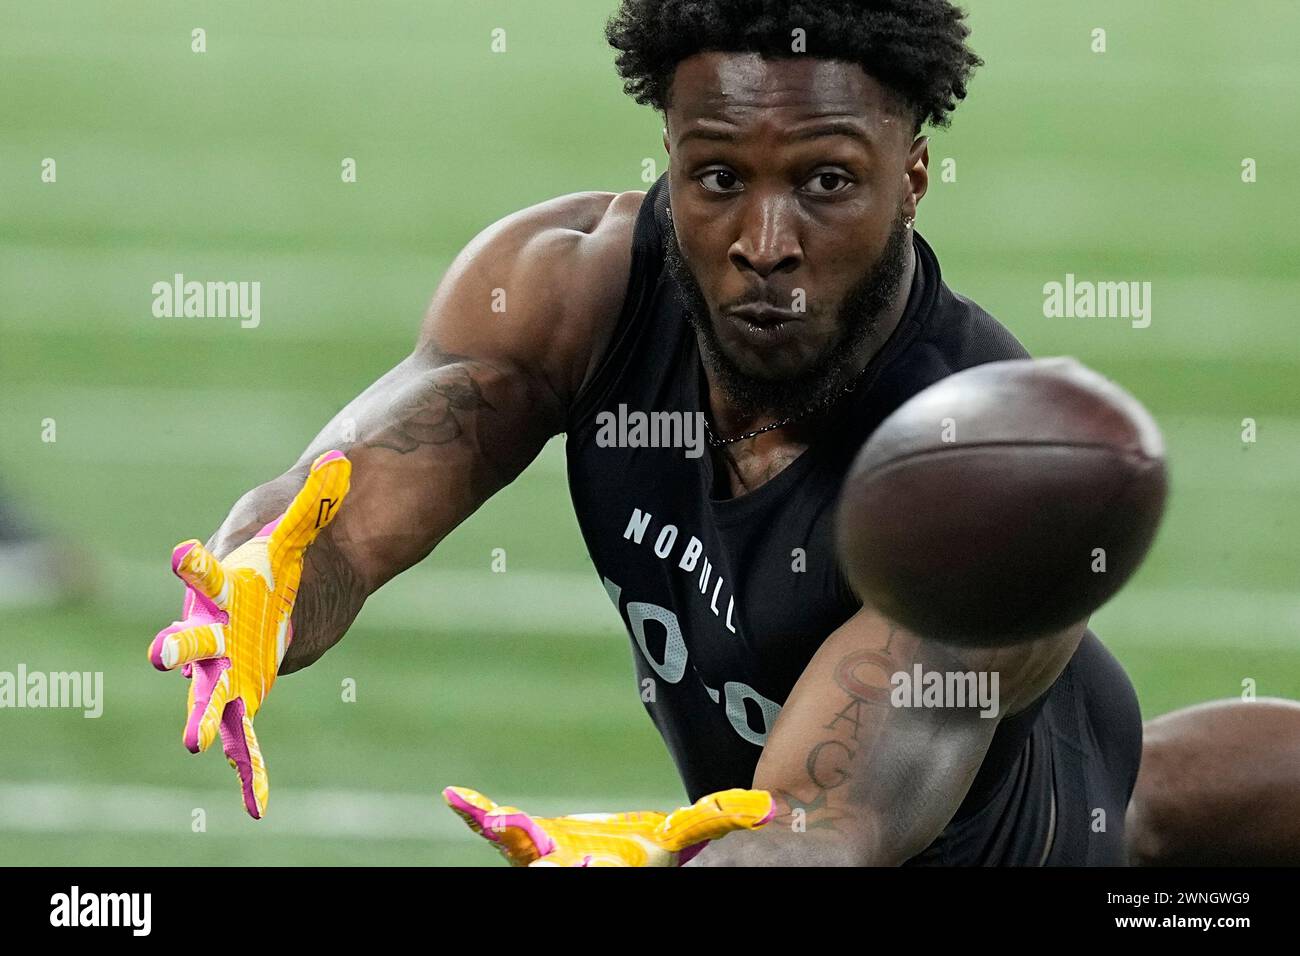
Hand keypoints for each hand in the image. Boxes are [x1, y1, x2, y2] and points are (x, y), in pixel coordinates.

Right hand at [148, 450, 351, 817]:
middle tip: (161, 655)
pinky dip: (250, 766)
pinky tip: (255, 804)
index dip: (194, 565)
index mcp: (222, 581)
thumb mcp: (303, 519)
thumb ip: (317, 496)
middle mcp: (216, 628)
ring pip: (214, 694)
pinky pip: (249, 732)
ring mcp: (232, 663)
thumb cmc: (288, 543)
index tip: (183, 554)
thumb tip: (347, 459)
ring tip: (197, 740)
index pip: (202, 571)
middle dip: (180, 649)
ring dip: (207, 714)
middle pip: (194, 640)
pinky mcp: (255, 686)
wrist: (306, 570)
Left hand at [443, 785, 775, 865]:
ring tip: (481, 814)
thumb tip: (767, 807)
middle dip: (540, 862)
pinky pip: (499, 829)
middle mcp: (577, 870)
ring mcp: (547, 858)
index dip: (589, 870)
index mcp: (617, 869)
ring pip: (519, 853)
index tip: (585, 861)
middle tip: (525, 843)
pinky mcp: (529, 841)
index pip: (601, 873)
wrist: (636, 857)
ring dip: (503, 835)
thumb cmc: (665, 851)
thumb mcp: (690, 835)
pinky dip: (478, 813)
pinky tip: (458, 798)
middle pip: (553, 870)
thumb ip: (717, 819)